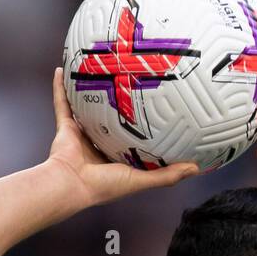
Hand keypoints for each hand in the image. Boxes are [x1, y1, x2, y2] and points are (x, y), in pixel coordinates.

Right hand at [46, 67, 197, 206]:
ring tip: (96, 71)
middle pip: (110, 120)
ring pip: (85, 108)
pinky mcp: (65, 127)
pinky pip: (62, 102)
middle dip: (118, 105)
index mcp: (116, 158)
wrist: (71, 185)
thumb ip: (168, 175)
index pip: (133, 140)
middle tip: (130, 82)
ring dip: (89, 91)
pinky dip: (60, 87)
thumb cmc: (105, 186)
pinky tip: (63, 68)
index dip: (144, 128)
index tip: (158, 111)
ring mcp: (81, 134)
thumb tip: (196, 168)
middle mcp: (99, 144)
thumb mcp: (142, 180)